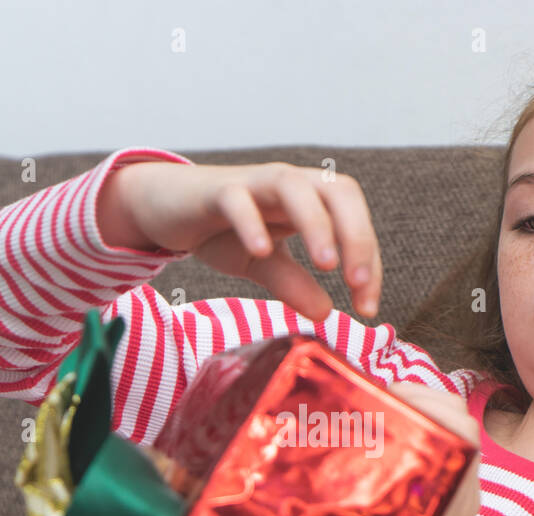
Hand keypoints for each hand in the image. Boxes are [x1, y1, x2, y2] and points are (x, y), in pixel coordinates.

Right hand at [104, 159, 381, 320]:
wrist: (165, 207)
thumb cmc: (220, 229)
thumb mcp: (261, 264)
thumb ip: (293, 283)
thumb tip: (326, 314)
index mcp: (309, 201)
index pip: (354, 222)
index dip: (367, 261)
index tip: (367, 306)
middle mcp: (288, 184)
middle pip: (339, 192)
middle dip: (356, 236)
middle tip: (356, 282)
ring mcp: (252, 183)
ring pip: (294, 186)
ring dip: (316, 224)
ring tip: (327, 265)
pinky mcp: (216, 190)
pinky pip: (238, 199)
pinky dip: (252, 223)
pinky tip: (262, 250)